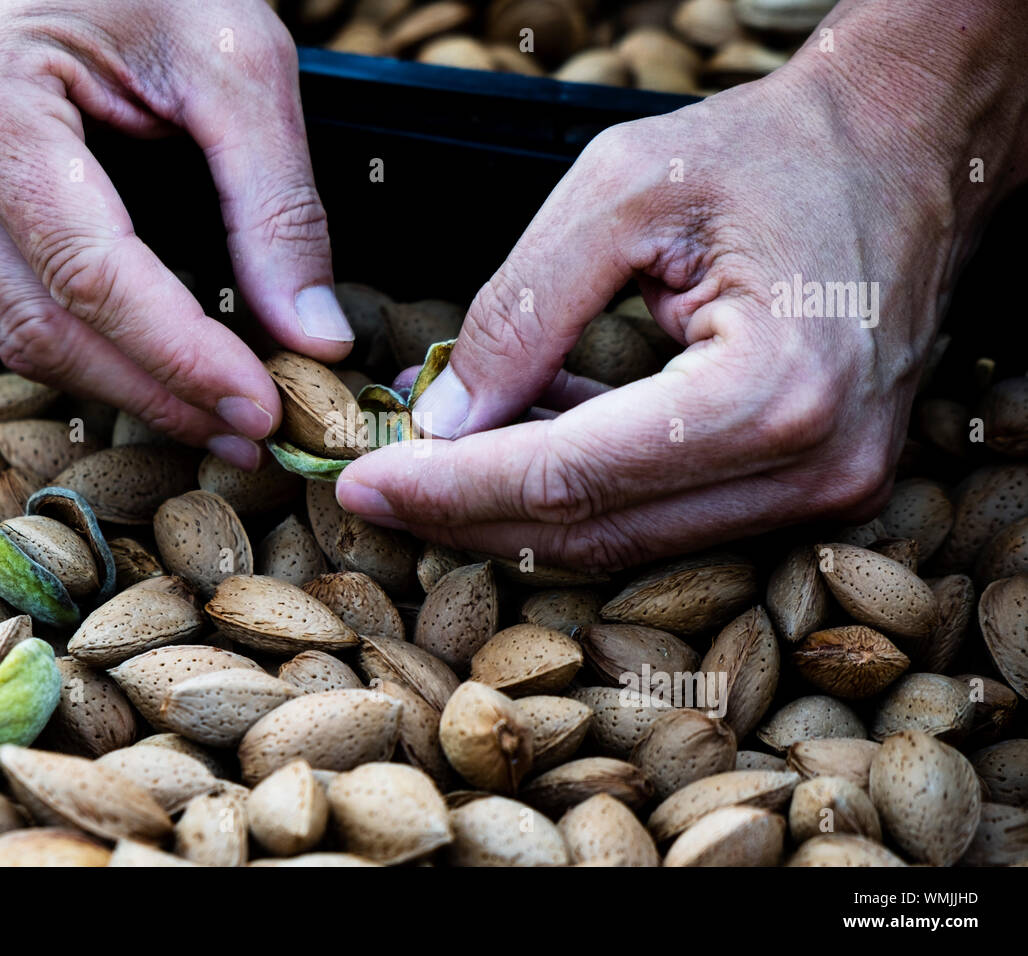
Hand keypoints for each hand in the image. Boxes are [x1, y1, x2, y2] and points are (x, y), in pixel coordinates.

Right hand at [0, 0, 352, 469]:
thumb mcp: (240, 63)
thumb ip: (277, 206)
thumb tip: (311, 338)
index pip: (90, 273)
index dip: (181, 357)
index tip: (261, 406)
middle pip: (47, 325)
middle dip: (159, 394)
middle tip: (253, 435)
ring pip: (26, 336)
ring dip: (130, 389)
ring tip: (222, 417)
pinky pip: (18, 311)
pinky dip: (98, 354)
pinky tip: (168, 374)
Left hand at [336, 0, 1027, 572]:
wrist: (909, 146)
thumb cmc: (779, 148)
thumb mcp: (625, 190)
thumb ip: (523, 309)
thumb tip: (443, 415)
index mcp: (774, 393)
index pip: (572, 478)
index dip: (451, 488)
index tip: (358, 481)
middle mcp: (812, 470)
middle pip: (593, 531)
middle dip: (466, 514)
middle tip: (372, 487)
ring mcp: (822, 492)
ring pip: (624, 536)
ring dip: (515, 504)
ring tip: (427, 453)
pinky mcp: (808, 486)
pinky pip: (663, 509)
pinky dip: (579, 484)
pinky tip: (514, 435)